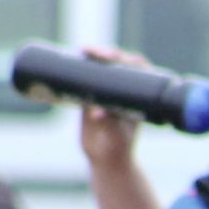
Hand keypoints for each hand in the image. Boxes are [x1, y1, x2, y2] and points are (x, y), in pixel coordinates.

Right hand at [76, 45, 149, 168]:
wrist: (106, 157)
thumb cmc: (118, 147)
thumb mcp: (116, 135)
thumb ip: (110, 123)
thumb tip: (98, 112)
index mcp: (139, 96)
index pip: (137, 69)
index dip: (127, 59)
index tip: (116, 57)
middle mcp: (124, 89)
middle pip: (117, 62)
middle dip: (106, 53)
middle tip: (93, 51)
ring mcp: (107, 90)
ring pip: (101, 66)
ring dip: (92, 55)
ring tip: (84, 51)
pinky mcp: (90, 94)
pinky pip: (85, 76)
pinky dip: (78, 66)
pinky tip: (70, 58)